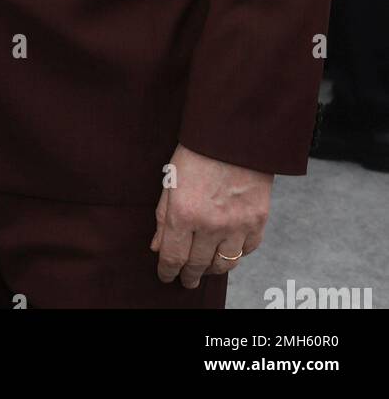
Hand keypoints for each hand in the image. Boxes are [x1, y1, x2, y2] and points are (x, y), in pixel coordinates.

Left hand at [151, 143, 271, 287]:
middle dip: (189, 276)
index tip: (166, 276)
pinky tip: (228, 251)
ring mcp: (236, 225)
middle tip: (186, 280)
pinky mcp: (257, 221)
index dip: (167, 271)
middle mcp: (210, 225)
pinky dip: (237, 254)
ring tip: (205, 269)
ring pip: (224, 265)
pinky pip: (247, 250)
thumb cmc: (197, 152)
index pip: (173, 257)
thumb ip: (163, 216)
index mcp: (183, 213)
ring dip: (212, 269)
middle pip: (197, 265)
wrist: (234, 134)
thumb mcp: (170, 180)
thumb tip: (158, 246)